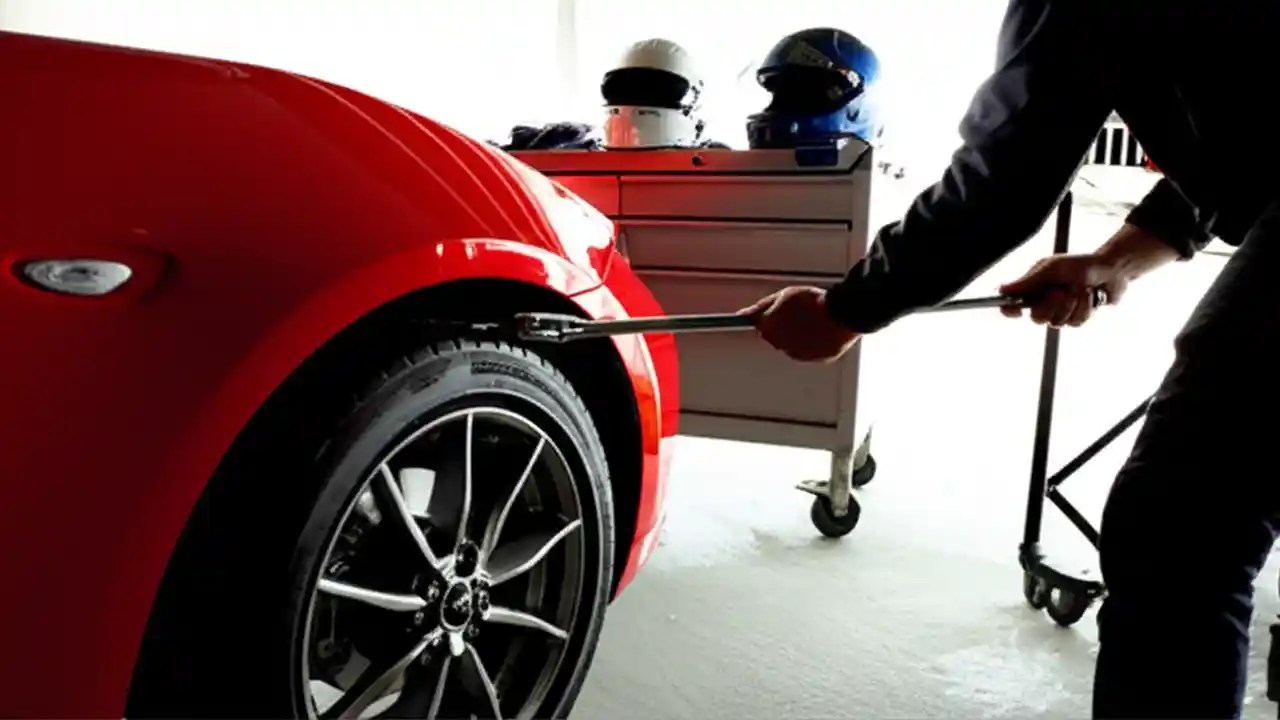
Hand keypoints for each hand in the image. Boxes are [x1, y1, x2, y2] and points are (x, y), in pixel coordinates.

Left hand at [739, 286, 860, 362]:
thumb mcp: (783, 296)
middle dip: (784, 327)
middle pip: (778, 338)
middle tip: (800, 313)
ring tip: (814, 319)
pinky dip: (815, 342)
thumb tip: (743, 314)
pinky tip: (823, 329)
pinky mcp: (818, 359)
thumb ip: (761, 308)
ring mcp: (801, 354)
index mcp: (771, 330)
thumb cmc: (814, 303)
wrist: (843, 312)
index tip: (774, 316)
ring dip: (800, 335)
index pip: (763, 327)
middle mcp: (782, 346)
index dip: (771, 319)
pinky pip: (812, 350)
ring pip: (795, 345)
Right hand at [998, 253, 1125, 327]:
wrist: (1112, 271)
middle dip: (1052, 306)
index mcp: (1034, 287)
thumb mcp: (1052, 269)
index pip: (1013, 303)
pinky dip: (1085, 308)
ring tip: (1081, 289)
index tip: (1013, 310)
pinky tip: (1090, 297)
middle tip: (1061, 291)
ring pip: (1058, 322)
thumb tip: (1003, 289)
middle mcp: (1044, 301)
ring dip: (1073, 304)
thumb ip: (1028, 281)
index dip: (1009, 309)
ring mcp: (1060, 312)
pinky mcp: (1076, 318)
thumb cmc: (1081, 265)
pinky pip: (1075, 323)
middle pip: (1036, 318)